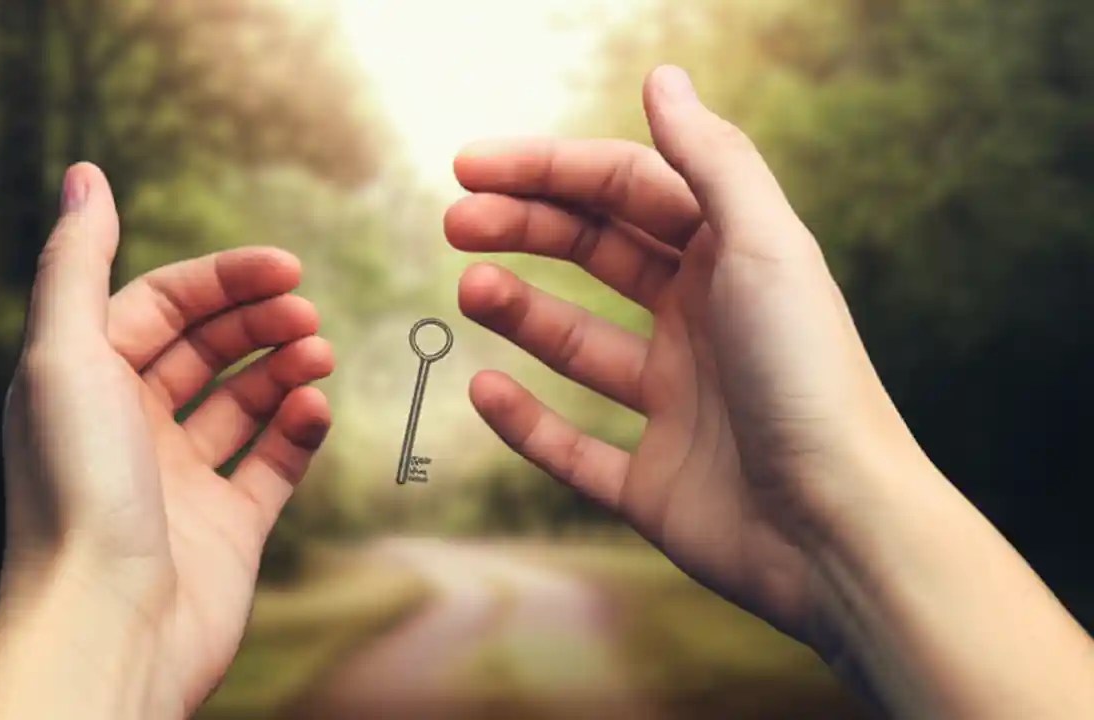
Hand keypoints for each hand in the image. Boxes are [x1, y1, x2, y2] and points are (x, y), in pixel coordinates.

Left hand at [0, 164, 333, 717]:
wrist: (111, 627)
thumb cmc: (78, 491)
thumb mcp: (65, 355)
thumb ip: (76, 262)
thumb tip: (84, 173)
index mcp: (84, 383)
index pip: (162, 305)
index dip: (223, 279)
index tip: (286, 268)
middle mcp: (130, 427)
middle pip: (208, 348)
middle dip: (259, 320)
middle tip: (306, 313)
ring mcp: (182, 479)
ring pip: (246, 401)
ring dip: (285, 368)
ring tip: (319, 354)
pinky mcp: (229, 527)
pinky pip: (274, 463)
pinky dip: (300, 430)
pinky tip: (316, 409)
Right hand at [448, 67, 1092, 717]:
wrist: (840, 530)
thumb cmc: (811, 378)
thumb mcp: (765, 246)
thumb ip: (710, 159)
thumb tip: (663, 76)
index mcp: (732, 262)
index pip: (627, 191)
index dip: (550, 169)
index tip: (471, 165)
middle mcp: (703, 325)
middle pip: (598, 257)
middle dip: (526, 229)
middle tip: (457, 222)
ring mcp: (676, 406)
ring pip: (578, 346)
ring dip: (521, 312)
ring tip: (471, 287)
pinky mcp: (654, 482)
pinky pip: (575, 448)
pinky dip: (528, 423)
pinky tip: (486, 389)